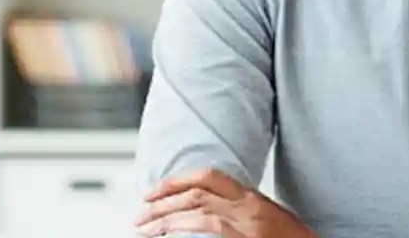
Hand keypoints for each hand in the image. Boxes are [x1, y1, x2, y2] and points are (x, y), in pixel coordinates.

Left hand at [135, 168, 315, 237]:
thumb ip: (240, 210)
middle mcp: (249, 207)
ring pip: (197, 211)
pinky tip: (168, 236)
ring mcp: (247, 225)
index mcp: (253, 198)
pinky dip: (184, 231)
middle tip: (141, 211)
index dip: (178, 180)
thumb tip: (205, 211)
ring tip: (145, 228)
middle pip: (198, 193)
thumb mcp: (266, 218)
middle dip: (163, 200)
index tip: (156, 190)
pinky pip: (208, 230)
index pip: (210, 176)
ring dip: (165, 218)